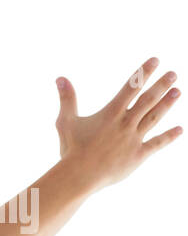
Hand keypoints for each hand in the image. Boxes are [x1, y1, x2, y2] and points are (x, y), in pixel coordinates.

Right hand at [55, 57, 180, 190]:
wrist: (80, 175)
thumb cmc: (71, 149)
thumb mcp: (66, 121)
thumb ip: (67, 99)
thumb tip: (60, 78)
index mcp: (111, 114)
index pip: (131, 88)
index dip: (144, 73)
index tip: (155, 61)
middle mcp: (126, 123)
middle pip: (148, 100)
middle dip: (161, 85)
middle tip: (173, 74)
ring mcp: (134, 139)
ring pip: (154, 117)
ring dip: (167, 104)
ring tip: (178, 91)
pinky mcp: (138, 155)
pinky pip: (157, 144)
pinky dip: (169, 136)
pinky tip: (180, 129)